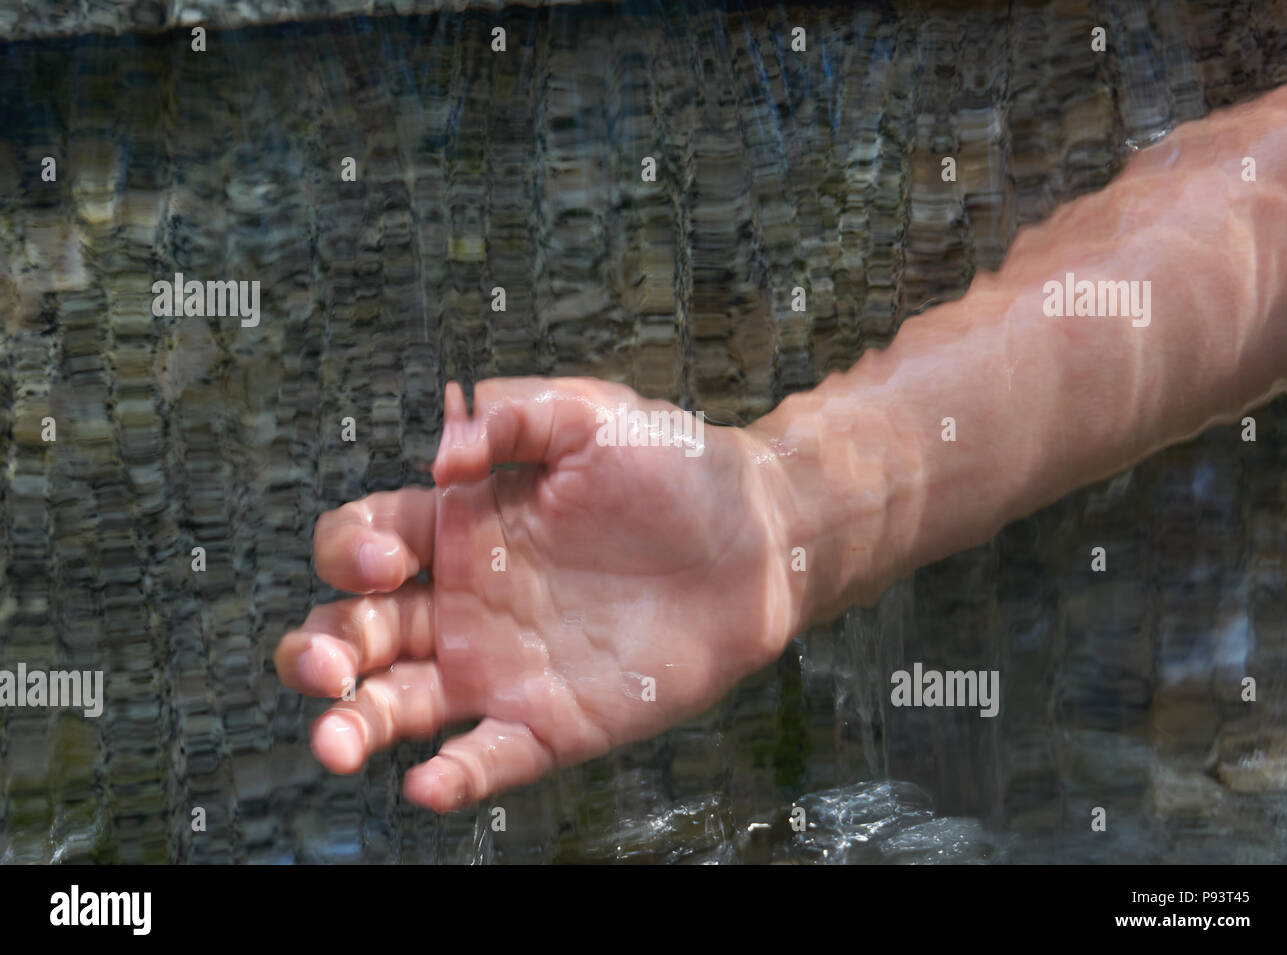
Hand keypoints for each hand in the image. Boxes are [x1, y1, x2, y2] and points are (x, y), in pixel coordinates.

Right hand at [275, 377, 800, 811]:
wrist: (759, 540)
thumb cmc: (675, 469)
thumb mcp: (590, 413)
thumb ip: (513, 414)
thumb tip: (445, 453)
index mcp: (462, 527)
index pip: (361, 543)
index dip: (347, 553)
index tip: (383, 560)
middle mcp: (467, 602)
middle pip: (358, 633)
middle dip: (323, 650)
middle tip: (332, 663)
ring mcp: (502, 667)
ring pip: (399, 705)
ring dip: (355, 725)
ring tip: (337, 743)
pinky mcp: (551, 721)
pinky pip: (488, 757)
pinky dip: (454, 776)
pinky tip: (430, 784)